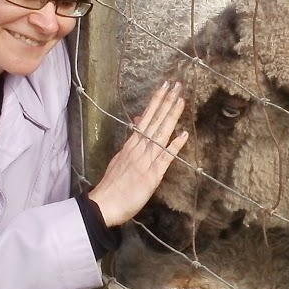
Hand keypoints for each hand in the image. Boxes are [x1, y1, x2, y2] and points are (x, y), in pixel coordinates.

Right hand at [86, 81, 188, 227]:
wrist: (104, 204)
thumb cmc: (113, 185)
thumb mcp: (120, 158)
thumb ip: (131, 142)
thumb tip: (139, 122)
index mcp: (131, 144)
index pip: (146, 117)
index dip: (156, 101)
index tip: (164, 86)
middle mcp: (139, 148)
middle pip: (154, 120)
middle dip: (165, 101)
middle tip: (176, 84)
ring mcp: (146, 160)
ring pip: (160, 133)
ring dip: (171, 116)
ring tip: (180, 99)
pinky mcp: (152, 174)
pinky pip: (165, 158)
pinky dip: (174, 146)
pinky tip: (184, 134)